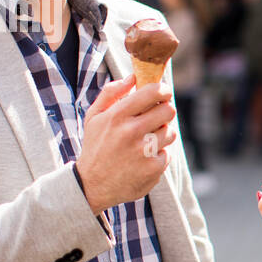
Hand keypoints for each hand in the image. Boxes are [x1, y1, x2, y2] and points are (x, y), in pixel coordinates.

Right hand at [76, 75, 176, 213]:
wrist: (91, 185)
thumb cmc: (95, 146)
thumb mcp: (94, 117)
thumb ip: (111, 93)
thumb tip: (133, 76)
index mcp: (117, 115)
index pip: (152, 93)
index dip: (163, 90)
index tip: (164, 93)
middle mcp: (131, 132)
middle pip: (168, 111)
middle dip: (164, 112)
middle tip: (156, 117)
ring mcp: (144, 151)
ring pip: (170, 132)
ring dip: (162, 134)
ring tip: (146, 140)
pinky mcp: (153, 169)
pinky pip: (167, 153)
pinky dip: (158, 155)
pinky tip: (143, 159)